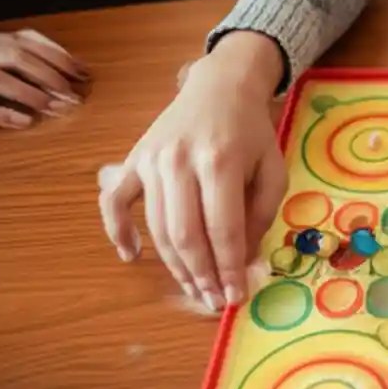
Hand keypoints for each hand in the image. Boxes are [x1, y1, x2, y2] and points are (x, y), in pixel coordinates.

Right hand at [99, 32, 287, 310]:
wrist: (220, 87)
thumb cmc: (251, 133)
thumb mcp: (272, 171)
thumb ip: (261, 217)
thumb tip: (243, 265)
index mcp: (219, 161)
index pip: (222, 230)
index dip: (227, 269)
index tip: (235, 297)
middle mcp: (179, 162)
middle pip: (185, 235)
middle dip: (200, 276)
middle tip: (213, 301)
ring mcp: (151, 161)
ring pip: (157, 227)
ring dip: (174, 266)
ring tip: (193, 289)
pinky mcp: (133, 160)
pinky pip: (115, 202)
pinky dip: (117, 231)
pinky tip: (132, 256)